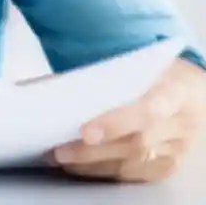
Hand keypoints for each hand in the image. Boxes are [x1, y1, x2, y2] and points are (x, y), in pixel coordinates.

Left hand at [52, 59, 205, 182]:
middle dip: (94, 151)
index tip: (85, 132)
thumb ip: (103, 76)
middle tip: (59, 151)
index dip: (116, 123)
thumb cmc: (153, 73)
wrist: (189, 87)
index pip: (147, 111)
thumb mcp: (136, 64)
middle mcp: (182, 122)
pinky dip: (106, 170)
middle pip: (137, 143)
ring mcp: (179, 145)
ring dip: (94, 164)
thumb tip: (49, 88)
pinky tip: (82, 166)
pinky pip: (137, 173)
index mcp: (175, 90)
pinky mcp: (172, 163)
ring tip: (61, 158)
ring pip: (135, 162)